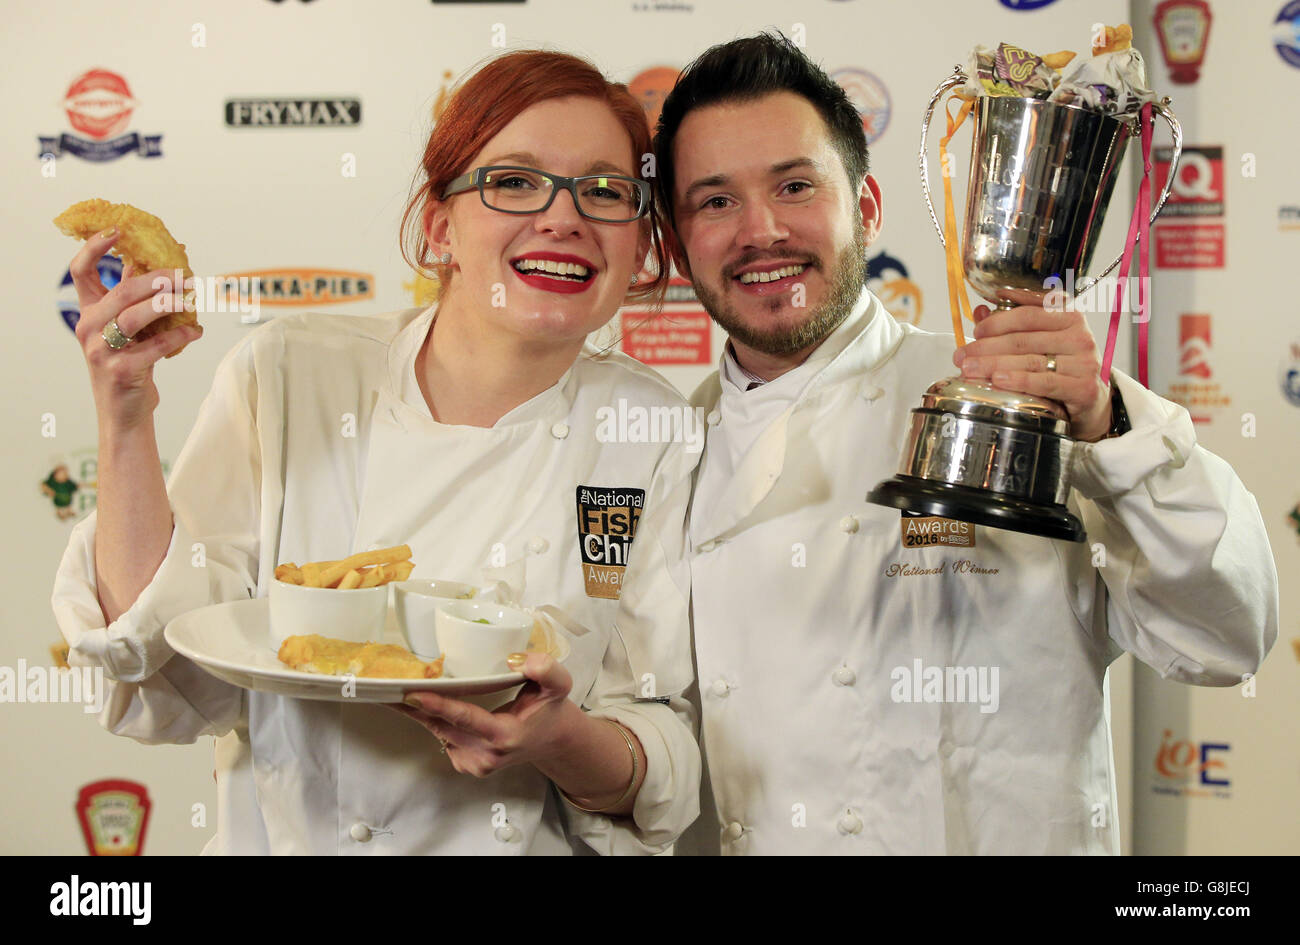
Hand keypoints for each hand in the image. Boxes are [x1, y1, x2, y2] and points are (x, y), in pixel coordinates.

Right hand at [70, 229, 201, 434]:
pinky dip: (179, 335)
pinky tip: (196, 330)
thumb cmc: (129, 364)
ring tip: (190, 297)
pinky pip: (154, 346)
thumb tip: (159, 261)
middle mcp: (89, 327)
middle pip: (120, 291)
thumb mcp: (128, 329)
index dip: (95, 247)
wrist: (125, 413)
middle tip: (184, 274)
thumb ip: (137, 297)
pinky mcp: (120, 370)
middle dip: (157, 279)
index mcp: (88, 312)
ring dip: (167, 303)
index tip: (118, 231)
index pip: (81, 271)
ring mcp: (101, 350)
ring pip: (134, 316)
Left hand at [389, 652, 576, 776]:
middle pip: (441, 726)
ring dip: (418, 712)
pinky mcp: (466, 764)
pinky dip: (433, 720)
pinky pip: (442, 738)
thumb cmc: (550, 710)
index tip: (413, 694)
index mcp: (505, 736)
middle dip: (414, 706)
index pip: (465, 718)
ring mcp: (474, 764)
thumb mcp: (559, 684)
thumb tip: (516, 659)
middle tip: (387, 686)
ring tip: (395, 692)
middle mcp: (486, 755)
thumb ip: (545, 668)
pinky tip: (427, 705)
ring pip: (438, 732)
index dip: (438, 705)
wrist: (552, 740)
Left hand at [953, 288, 1110, 441]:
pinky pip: (1045, 383)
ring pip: (1030, 361)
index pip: (1028, 314)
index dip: (998, 321)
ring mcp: (1084, 362)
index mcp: (1069, 316)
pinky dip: (1019, 381)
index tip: (977, 330)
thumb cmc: (1060, 366)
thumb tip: (980, 311)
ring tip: (969, 369)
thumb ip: (1011, 325)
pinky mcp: (1083, 387)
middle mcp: (1079, 336)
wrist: (1090, 399)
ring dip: (994, 365)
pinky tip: (998, 380)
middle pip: (1023, 339)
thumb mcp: (1039, 341)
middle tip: (961, 356)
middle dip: (986, 347)